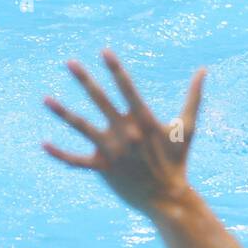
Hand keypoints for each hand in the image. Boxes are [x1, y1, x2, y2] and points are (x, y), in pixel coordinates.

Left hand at [43, 49, 205, 217]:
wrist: (167, 196)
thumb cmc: (178, 159)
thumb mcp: (188, 126)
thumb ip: (194, 96)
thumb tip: (203, 69)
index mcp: (144, 119)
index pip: (127, 88)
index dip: (115, 69)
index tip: (104, 51)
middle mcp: (126, 132)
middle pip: (101, 100)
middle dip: (85, 80)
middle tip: (69, 62)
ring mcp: (112, 150)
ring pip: (82, 127)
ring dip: (63, 113)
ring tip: (46, 99)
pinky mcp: (102, 168)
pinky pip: (77, 160)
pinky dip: (60, 154)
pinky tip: (43, 143)